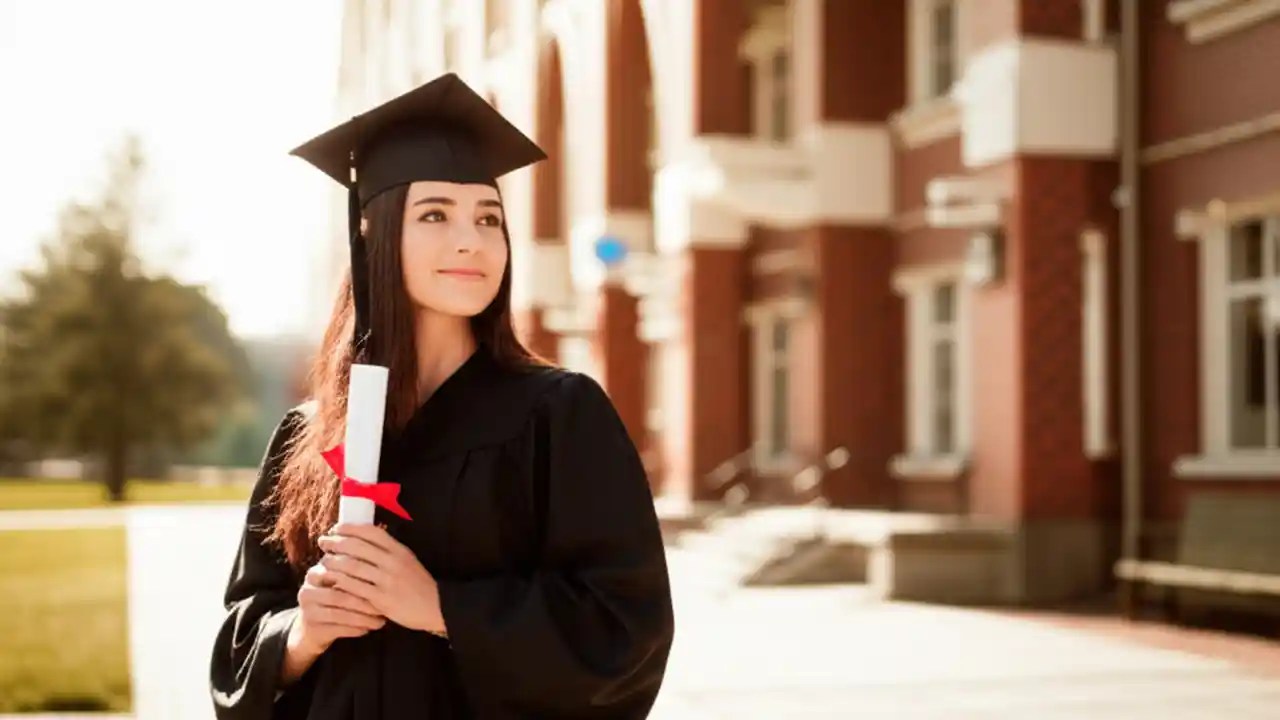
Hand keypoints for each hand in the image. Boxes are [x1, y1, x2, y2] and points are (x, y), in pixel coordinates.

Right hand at [290, 558, 386, 655]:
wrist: (312, 627)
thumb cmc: (336, 597)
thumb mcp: (342, 582)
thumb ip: (356, 571)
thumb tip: (385, 567)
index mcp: (317, 572)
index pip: (341, 572)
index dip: (364, 578)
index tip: (385, 585)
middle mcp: (308, 589)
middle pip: (339, 594)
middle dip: (365, 601)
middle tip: (385, 606)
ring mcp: (307, 610)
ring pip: (338, 614)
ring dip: (362, 618)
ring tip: (380, 620)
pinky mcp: (311, 629)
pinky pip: (336, 629)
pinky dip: (355, 629)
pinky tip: (368, 628)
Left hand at [317, 523, 447, 636]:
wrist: (435, 607)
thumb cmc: (418, 583)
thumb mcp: (407, 560)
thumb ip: (388, 549)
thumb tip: (362, 536)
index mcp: (399, 550)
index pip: (371, 531)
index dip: (350, 527)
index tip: (336, 528)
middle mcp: (393, 562)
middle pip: (357, 547)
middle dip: (336, 543)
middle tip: (323, 542)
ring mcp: (387, 581)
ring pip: (352, 567)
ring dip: (333, 562)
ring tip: (324, 561)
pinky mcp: (381, 600)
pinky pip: (354, 588)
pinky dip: (340, 582)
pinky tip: (332, 581)